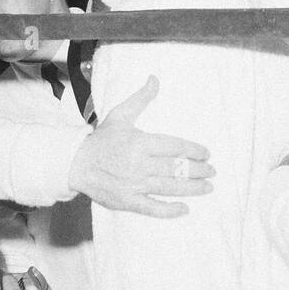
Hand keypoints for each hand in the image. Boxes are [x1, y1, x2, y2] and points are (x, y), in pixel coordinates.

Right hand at [68, 76, 214, 216]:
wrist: (76, 164)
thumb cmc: (102, 139)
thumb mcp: (120, 114)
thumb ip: (141, 98)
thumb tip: (154, 79)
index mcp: (140, 142)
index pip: (175, 146)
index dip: (194, 150)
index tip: (207, 153)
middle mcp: (139, 164)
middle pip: (176, 168)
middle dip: (198, 169)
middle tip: (212, 171)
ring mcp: (134, 185)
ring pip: (169, 187)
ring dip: (192, 188)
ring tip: (208, 187)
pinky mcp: (127, 201)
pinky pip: (153, 208)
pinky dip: (169, 210)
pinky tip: (185, 209)